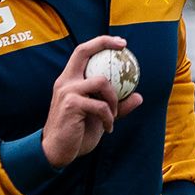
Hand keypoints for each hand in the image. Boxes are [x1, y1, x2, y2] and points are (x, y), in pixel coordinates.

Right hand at [41, 35, 144, 168]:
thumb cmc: (76, 133)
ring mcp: (67, 92)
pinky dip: (110, 118)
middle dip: (104, 44)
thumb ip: (116, 106)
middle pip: (83, 52)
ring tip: (114, 114)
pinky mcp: (71, 105)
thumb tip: (138, 96)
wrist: (56, 152)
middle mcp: (65, 82)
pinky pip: (101, 106)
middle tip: (123, 48)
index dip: (100, 42)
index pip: (82, 52)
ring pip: (101, 82)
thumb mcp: (99, 117)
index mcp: (69, 80)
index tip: (120, 43)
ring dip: (114, 98)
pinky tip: (109, 128)